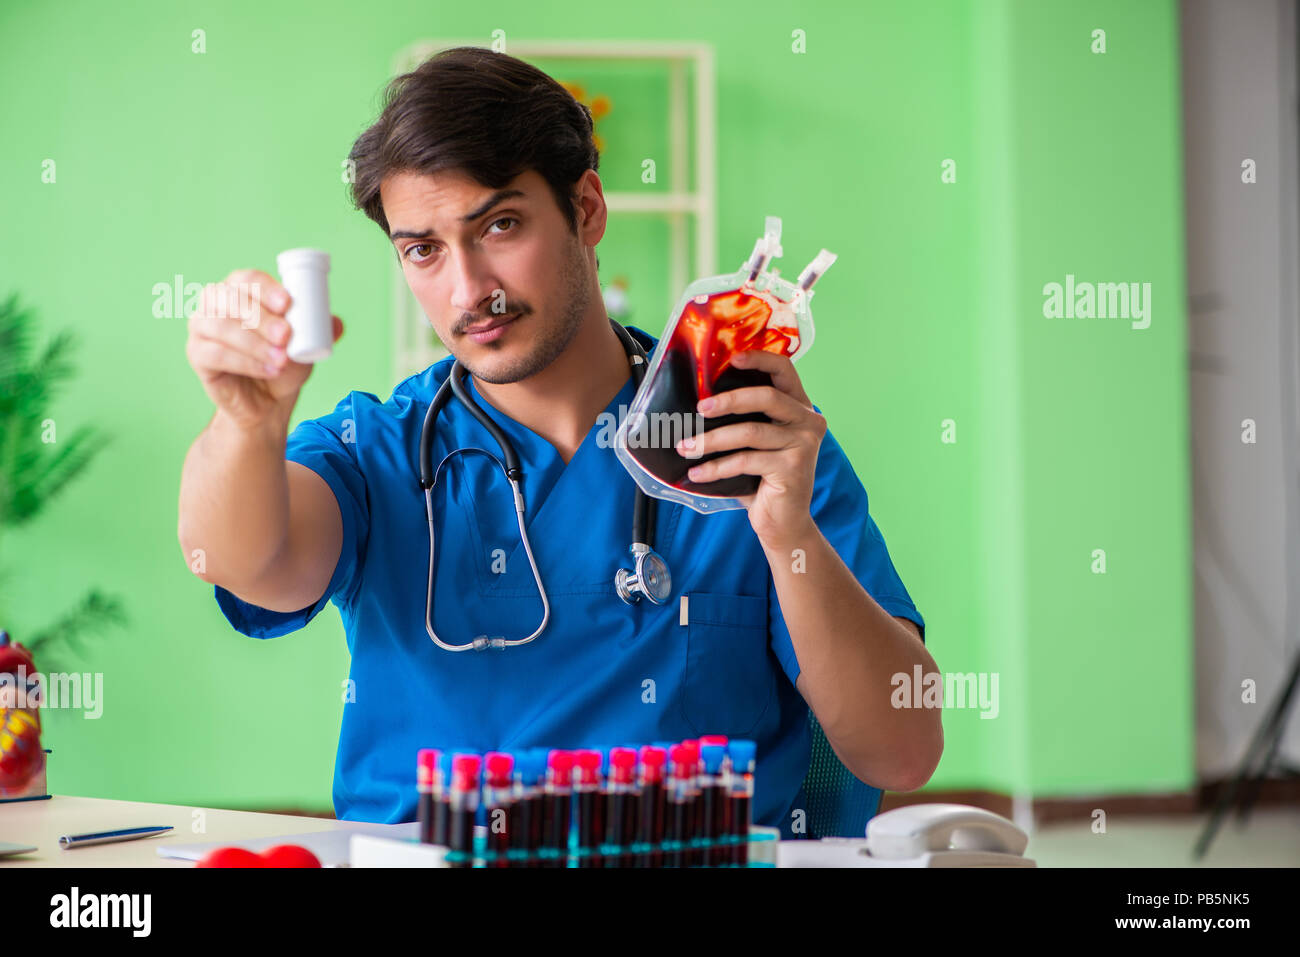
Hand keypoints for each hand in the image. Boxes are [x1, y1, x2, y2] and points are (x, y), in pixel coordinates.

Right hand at [185, 269, 343, 431]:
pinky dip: (245, 362)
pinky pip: (215, 353)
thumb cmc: (283, 362)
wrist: (267, 400)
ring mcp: (202, 327)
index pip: (247, 279)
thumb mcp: (306, 344)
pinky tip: (268, 370)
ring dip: (254, 343)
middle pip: (231, 299)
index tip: (287, 304)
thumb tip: (335, 323)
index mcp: (240, 289)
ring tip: (281, 360)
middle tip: (286, 336)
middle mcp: (215, 303)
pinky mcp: (196, 354)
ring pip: (222, 326)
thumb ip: (320, 330)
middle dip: (261, 317)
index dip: (265, 288)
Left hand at [675, 349, 825, 547]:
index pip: (785, 370)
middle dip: (728, 400)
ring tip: (686, 447)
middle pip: (767, 397)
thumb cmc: (763, 479)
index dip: (760, 359)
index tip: (732, 358)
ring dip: (712, 440)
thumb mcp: (756, 443)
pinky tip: (697, 474)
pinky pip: (745, 461)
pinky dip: (716, 468)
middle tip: (700, 408)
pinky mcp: (793, 468)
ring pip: (750, 432)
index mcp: (800, 407)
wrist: (783, 523)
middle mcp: (808, 421)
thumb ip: (745, 419)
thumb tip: (701, 400)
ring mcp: (804, 445)